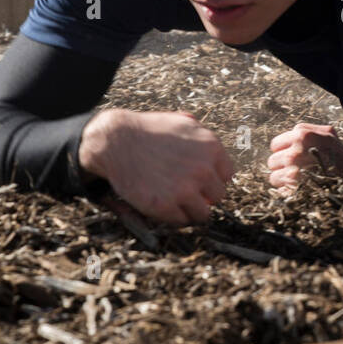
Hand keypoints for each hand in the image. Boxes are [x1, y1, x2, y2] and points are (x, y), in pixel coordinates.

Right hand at [79, 108, 234, 225]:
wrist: (115, 141)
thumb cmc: (148, 131)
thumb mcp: (183, 123)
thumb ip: (203, 136)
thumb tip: (213, 152)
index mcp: (211, 148)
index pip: (227, 175)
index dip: (212, 179)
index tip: (199, 180)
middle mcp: (203, 170)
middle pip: (218, 196)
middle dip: (203, 195)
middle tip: (185, 191)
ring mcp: (185, 189)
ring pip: (203, 214)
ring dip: (191, 210)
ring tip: (175, 201)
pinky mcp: (165, 206)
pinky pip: (181, 221)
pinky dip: (173, 216)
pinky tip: (161, 203)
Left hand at [266, 122, 342, 195]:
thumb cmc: (341, 158)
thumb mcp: (330, 135)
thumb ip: (311, 130)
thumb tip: (293, 133)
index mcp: (302, 134)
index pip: (275, 144)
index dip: (283, 151)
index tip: (294, 157)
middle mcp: (295, 151)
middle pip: (272, 161)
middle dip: (282, 167)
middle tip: (298, 171)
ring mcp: (293, 170)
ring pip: (274, 177)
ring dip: (284, 181)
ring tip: (301, 181)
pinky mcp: (293, 189)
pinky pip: (280, 191)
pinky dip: (287, 193)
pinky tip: (300, 190)